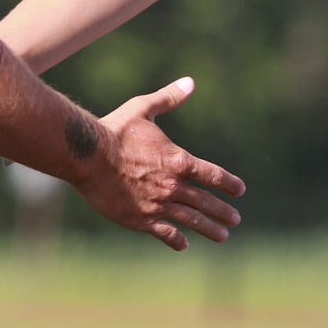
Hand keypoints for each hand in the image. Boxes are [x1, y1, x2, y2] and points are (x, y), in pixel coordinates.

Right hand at [70, 77, 245, 250]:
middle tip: (235, 220)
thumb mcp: (144, 108)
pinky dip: (176, 239)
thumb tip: (191, 82)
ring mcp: (158, 204)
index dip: (228, 183)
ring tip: (223, 236)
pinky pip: (164, 233)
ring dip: (208, 228)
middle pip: (205, 201)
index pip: (212, 175)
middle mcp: (173, 186)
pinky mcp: (140, 219)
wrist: (87, 156)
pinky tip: (183, 244)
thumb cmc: (115, 130)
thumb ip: (169, 98)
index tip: (239, 190)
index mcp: (178, 160)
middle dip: (222, 211)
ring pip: (190, 220)